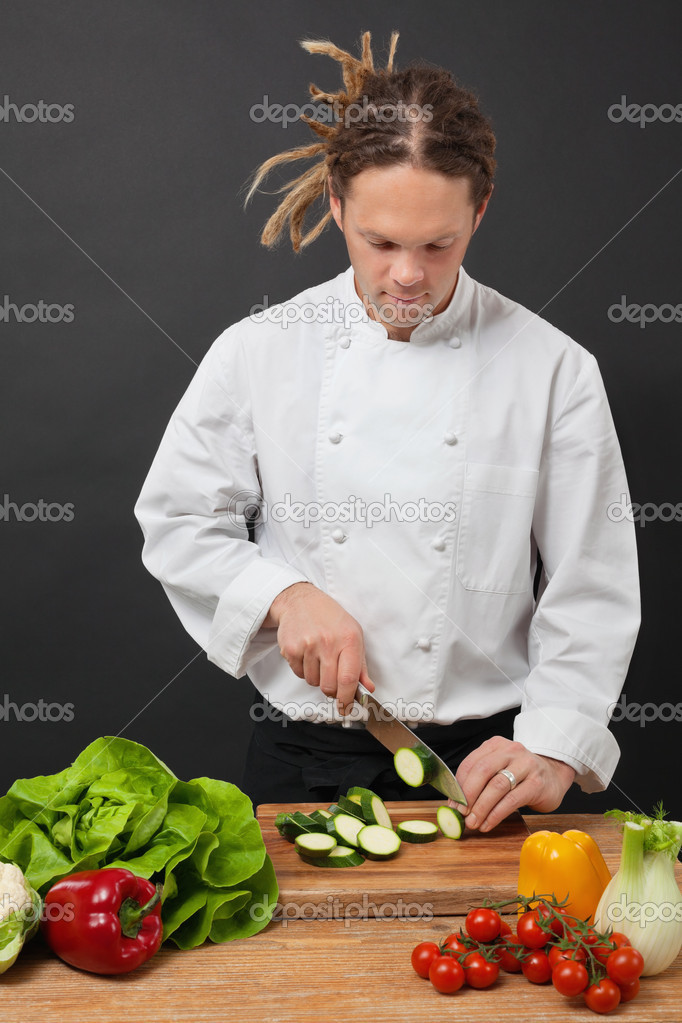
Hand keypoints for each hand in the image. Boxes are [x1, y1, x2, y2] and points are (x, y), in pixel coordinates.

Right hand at [263, 582, 374, 713]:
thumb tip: (368, 688)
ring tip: (318, 658)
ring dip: (317, 677)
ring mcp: (307, 645)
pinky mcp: (290, 648)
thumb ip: (360, 665)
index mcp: (349, 640)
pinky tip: (307, 654)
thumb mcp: (353, 635)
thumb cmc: (330, 618)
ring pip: (313, 682)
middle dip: (332, 691)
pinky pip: (299, 674)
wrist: (300, 601)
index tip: (347, 708)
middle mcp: (328, 642)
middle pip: (329, 686)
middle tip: (332, 681)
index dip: (348, 699)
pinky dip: (304, 670)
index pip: (348, 679)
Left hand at [448, 736, 575, 832]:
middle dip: (468, 795)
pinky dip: (496, 814)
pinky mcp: (537, 783)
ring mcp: (526, 765)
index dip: (458, 786)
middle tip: (461, 814)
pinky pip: (511, 800)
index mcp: (496, 745)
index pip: (470, 763)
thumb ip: (480, 781)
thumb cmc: (521, 774)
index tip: (452, 804)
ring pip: (497, 786)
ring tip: (473, 822)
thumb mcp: (500, 769)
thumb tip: (456, 804)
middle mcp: (510, 751)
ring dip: (481, 808)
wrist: (554, 775)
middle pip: (482, 771)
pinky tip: (488, 824)